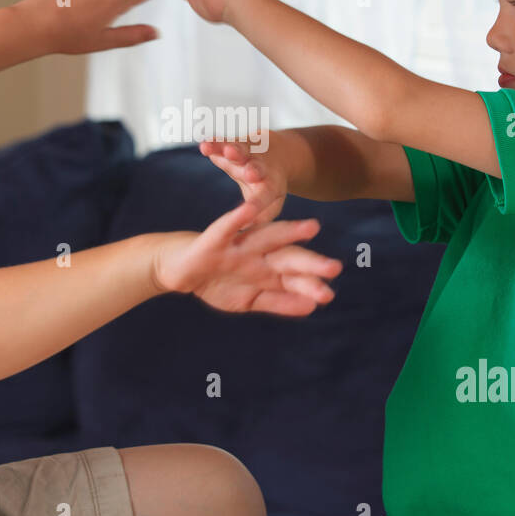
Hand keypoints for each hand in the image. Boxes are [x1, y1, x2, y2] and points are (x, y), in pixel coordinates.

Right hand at [152, 200, 340, 315]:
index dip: (311, 284)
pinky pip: (227, 226)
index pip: (294, 276)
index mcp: (267, 268)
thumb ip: (280, 301)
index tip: (329, 295)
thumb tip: (312, 307)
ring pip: (268, 237)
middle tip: (334, 268)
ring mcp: (238, 245)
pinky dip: (238, 217)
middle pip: (288, 257)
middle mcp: (258, 253)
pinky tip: (250, 208)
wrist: (179, 269)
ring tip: (312, 227)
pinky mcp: (215, 238)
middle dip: (310, 263)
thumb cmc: (218, 281)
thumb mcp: (249, 299)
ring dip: (288, 231)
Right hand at [200, 137, 285, 224]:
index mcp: (269, 186)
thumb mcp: (270, 203)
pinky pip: (223, 141)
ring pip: (241, 150)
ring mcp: (248, 153)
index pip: (264, 197)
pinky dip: (214, 143)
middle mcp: (260, 168)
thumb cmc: (268, 186)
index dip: (257, 205)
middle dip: (253, 170)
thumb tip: (245, 232)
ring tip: (229, 150)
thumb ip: (261, 216)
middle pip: (257, 168)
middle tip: (251, 173)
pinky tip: (204, 145)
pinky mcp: (234, 142)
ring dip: (235, 151)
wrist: (278, 153)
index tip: (251, 215)